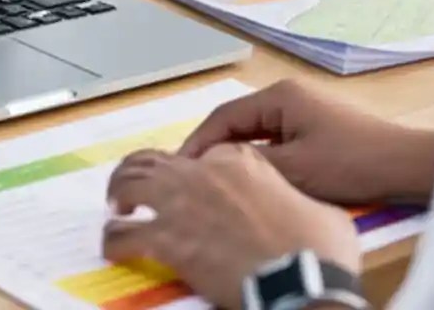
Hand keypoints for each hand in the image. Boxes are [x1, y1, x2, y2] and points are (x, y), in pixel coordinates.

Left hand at [103, 145, 359, 309]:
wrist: (302, 281)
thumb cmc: (319, 249)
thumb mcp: (319, 208)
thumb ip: (294, 197)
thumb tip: (300, 212)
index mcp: (241, 160)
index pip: (203, 152)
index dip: (192, 168)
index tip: (188, 185)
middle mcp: (205, 173)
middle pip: (155, 159)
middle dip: (139, 170)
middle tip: (133, 189)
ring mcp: (182, 204)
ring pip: (130, 184)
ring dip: (119, 195)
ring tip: (117, 210)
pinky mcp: (168, 240)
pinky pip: (123, 235)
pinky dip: (113, 240)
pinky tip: (114, 248)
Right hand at [180, 80, 433, 204]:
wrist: (404, 166)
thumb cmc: (352, 163)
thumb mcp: (294, 168)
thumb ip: (249, 163)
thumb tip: (214, 165)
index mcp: (279, 96)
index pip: (223, 117)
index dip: (198, 143)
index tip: (180, 170)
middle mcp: (287, 95)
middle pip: (236, 122)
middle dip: (213, 149)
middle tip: (193, 178)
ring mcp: (301, 110)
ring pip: (254, 132)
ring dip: (236, 154)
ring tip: (215, 181)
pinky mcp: (313, 126)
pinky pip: (273, 139)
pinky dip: (258, 157)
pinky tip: (249, 178)